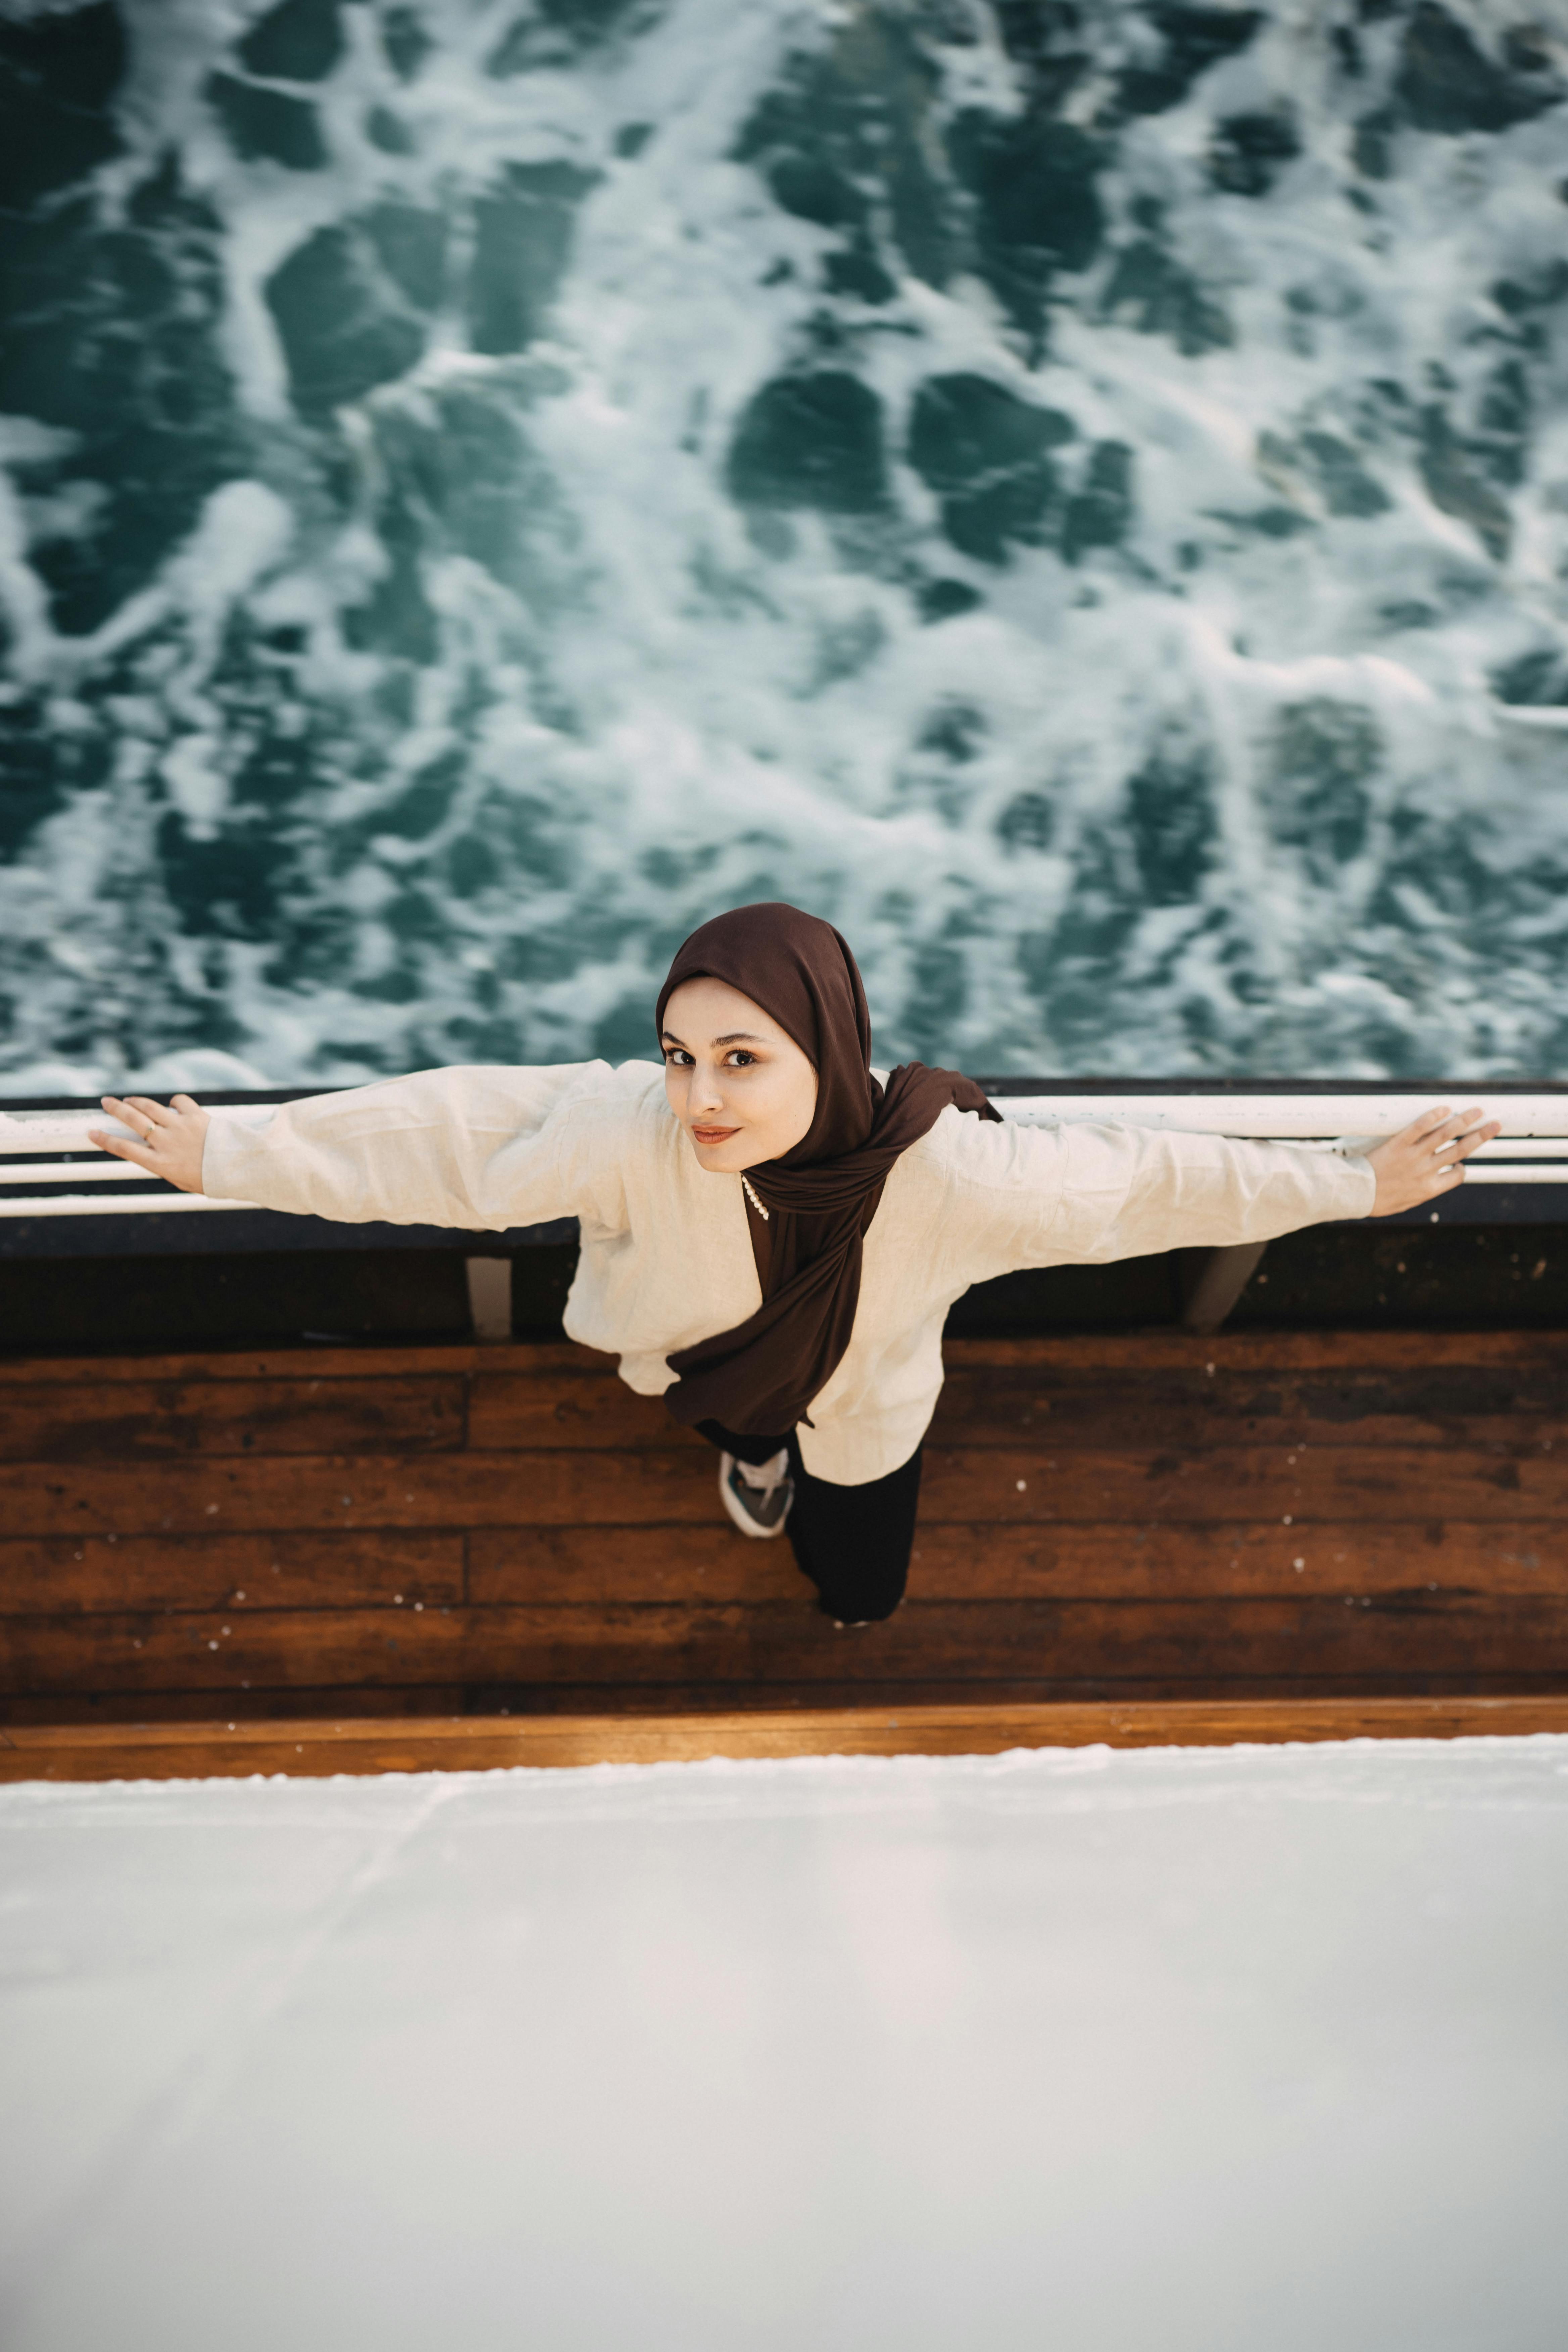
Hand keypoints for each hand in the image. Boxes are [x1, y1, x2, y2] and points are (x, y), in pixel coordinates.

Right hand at [87, 1094, 209, 1195]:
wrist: (237, 1169)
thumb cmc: (209, 1180)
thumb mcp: (180, 1180)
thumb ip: (164, 1165)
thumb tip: (153, 1154)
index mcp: (160, 1163)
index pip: (124, 1149)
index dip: (105, 1140)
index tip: (92, 1132)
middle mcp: (166, 1143)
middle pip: (133, 1121)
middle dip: (116, 1110)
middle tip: (105, 1102)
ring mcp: (180, 1127)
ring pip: (151, 1108)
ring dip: (137, 1102)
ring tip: (128, 1100)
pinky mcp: (196, 1116)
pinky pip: (179, 1102)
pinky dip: (173, 1102)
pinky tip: (171, 1104)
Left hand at [1364, 1105, 1499, 1216]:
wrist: (1356, 1194)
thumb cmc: (1378, 1201)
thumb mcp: (1405, 1203)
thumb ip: (1422, 1192)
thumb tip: (1435, 1184)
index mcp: (1430, 1188)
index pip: (1457, 1174)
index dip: (1461, 1167)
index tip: (1458, 1162)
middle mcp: (1427, 1170)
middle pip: (1461, 1149)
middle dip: (1481, 1136)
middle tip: (1496, 1124)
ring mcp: (1414, 1155)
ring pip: (1445, 1135)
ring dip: (1464, 1121)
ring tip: (1478, 1111)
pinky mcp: (1399, 1143)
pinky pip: (1419, 1127)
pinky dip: (1433, 1116)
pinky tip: (1445, 1108)